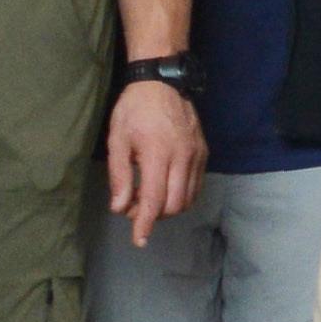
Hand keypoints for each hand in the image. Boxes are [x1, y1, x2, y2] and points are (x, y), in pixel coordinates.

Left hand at [106, 70, 204, 235]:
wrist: (163, 82)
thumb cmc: (134, 109)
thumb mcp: (117, 139)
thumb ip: (120, 175)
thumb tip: (120, 207)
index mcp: (157, 153)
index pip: (154, 199)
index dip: (145, 223)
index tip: (139, 240)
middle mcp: (182, 157)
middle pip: (174, 205)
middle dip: (154, 215)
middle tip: (134, 206)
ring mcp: (196, 155)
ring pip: (187, 199)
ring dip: (167, 207)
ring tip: (147, 195)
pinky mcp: (203, 153)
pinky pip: (195, 186)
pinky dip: (180, 195)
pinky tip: (164, 187)